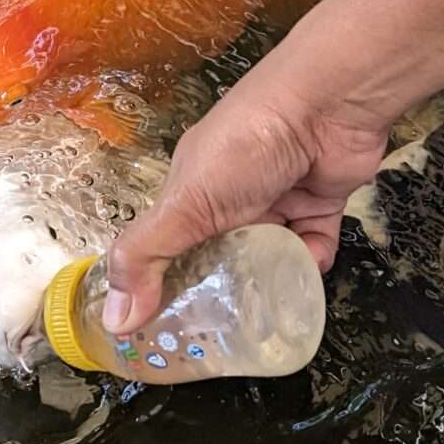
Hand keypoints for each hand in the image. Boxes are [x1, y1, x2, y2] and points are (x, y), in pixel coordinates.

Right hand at [101, 77, 390, 333]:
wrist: (328, 103)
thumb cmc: (247, 144)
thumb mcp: (185, 203)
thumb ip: (147, 258)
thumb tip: (115, 320)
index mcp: (189, 191)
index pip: (169, 247)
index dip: (164, 285)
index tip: (166, 331)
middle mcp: (230, 196)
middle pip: (220, 259)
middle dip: (221, 294)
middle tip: (220, 339)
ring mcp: (276, 200)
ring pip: (268, 258)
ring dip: (270, 281)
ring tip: (269, 313)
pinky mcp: (319, 204)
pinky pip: (312, 247)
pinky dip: (310, 261)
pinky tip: (306, 273)